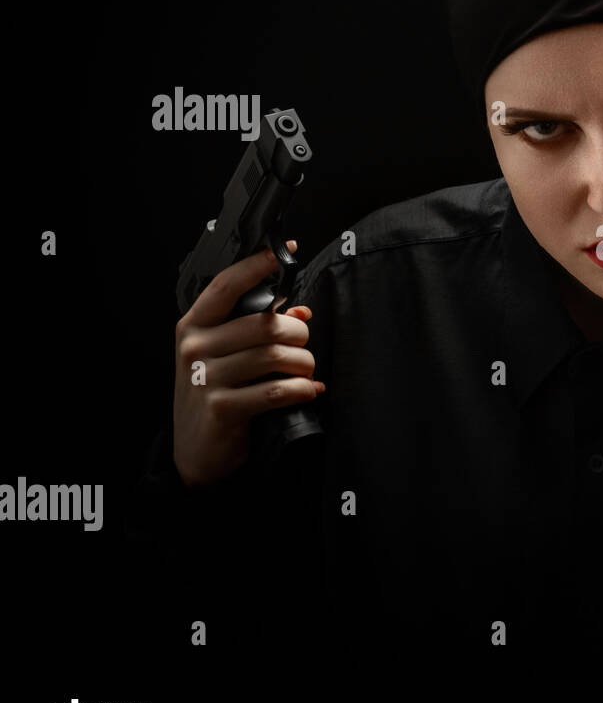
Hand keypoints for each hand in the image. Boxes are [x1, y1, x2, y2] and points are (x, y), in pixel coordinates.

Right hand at [173, 239, 321, 486]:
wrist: (195, 451)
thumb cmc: (215, 394)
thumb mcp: (226, 357)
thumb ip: (256, 329)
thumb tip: (300, 311)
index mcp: (194, 326)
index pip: (226, 285)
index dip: (258, 266)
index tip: (287, 251)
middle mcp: (195, 346)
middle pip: (265, 323)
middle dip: (298, 334)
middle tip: (303, 347)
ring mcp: (205, 377)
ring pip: (276, 356)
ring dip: (303, 365)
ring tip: (306, 373)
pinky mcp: (222, 407)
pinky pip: (277, 390)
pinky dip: (301, 391)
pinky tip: (308, 392)